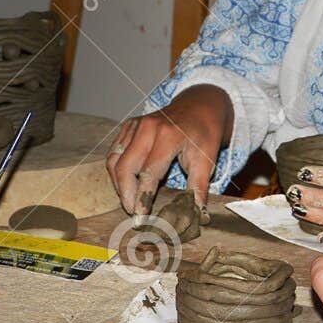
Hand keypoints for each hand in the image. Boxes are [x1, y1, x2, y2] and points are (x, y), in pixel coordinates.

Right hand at [107, 84, 232, 213]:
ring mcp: (135, 124)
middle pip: (125, 167)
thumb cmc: (204, 133)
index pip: (148, 172)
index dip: (142, 198)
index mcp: (168, 135)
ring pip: (114, 160)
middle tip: (132, 213)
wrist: (200, 105)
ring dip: (118, 184)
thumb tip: (198, 215)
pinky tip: (126, 184)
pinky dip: (116, 170)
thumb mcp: (207, 159)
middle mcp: (147, 127)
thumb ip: (199, 187)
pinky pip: (114, 151)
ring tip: (129, 200)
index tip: (140, 217)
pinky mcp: (129, 125)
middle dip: (126, 194)